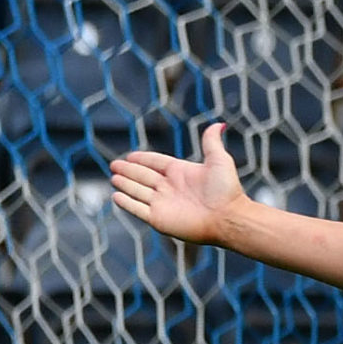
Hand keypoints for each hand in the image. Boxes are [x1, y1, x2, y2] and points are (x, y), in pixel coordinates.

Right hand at [108, 123, 250, 246]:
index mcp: (181, 172)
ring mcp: (163, 203)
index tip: (130, 155)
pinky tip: (116, 195)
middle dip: (129, 170)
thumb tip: (218, 124)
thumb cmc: (226, 190)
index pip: (157, 163)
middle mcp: (170, 187)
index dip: (144, 159)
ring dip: (125, 184)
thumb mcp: (219, 160)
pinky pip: (138, 209)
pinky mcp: (159, 219)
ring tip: (114, 177)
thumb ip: (211, 143)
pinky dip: (126, 203)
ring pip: (138, 191)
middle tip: (114, 164)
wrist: (228, 218)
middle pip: (144, 176)